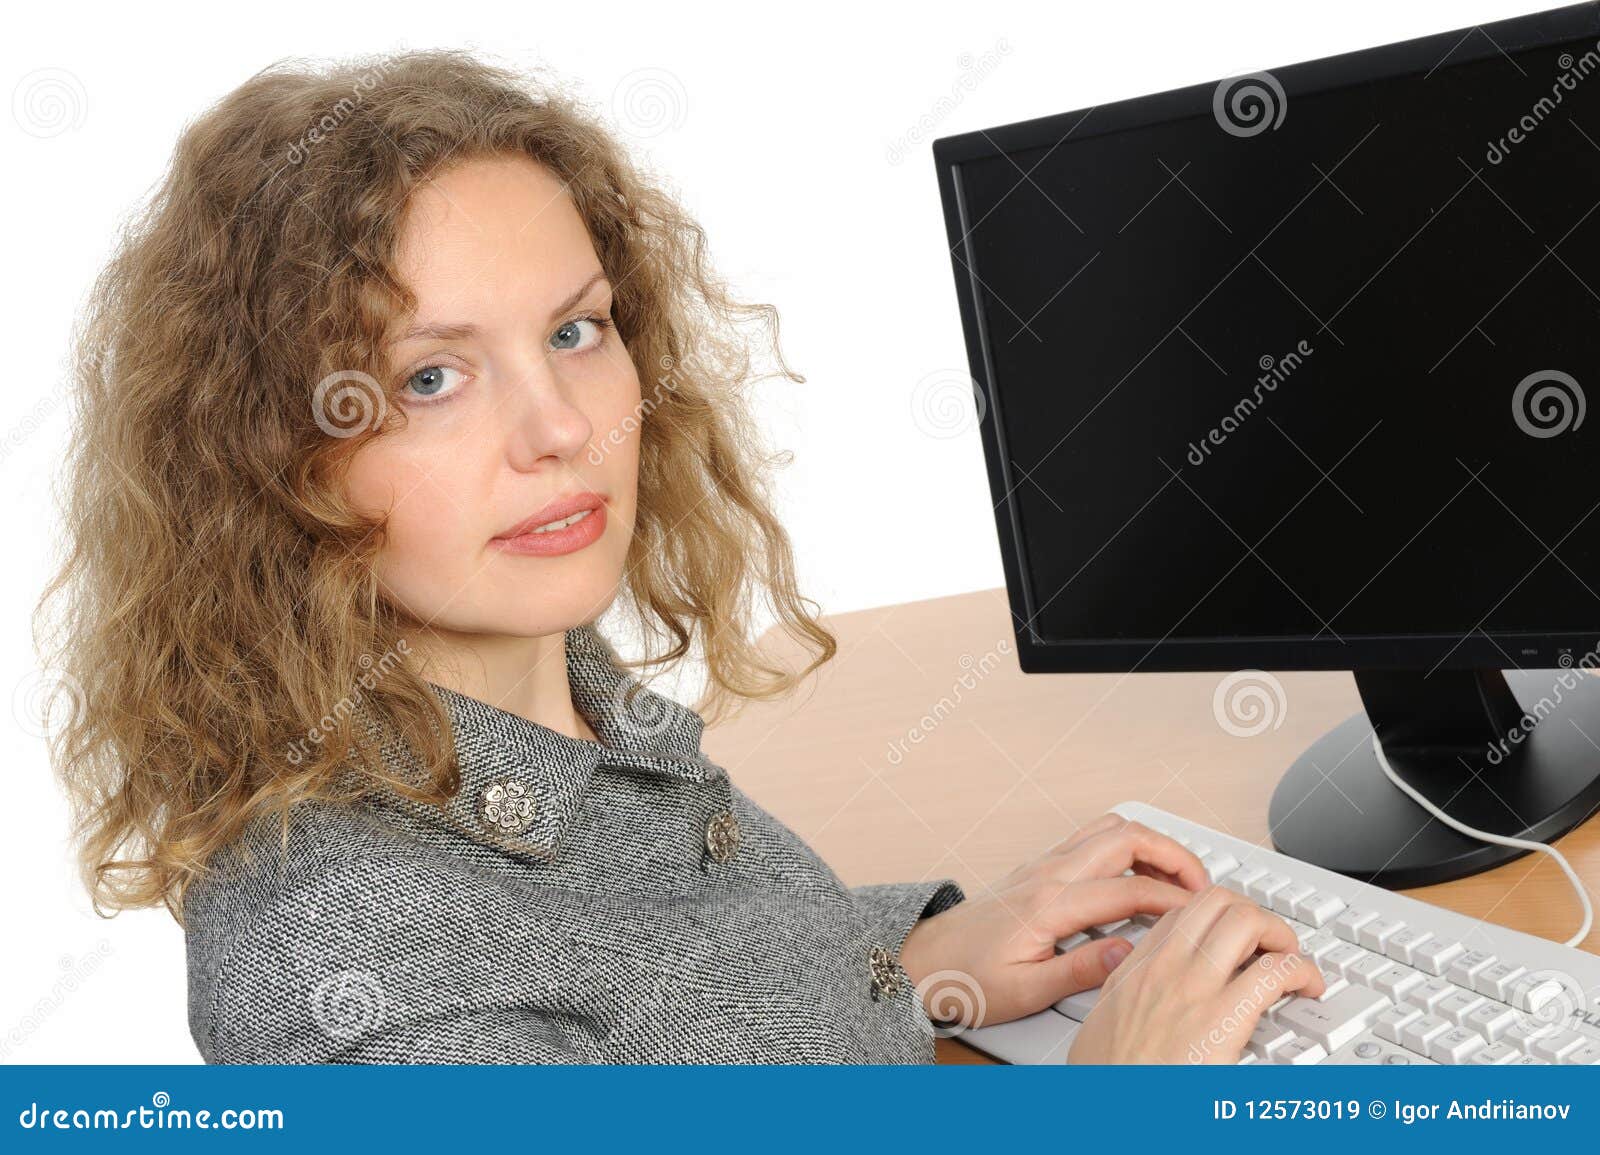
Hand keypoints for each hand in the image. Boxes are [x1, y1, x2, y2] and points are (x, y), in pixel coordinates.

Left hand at [897, 813, 1209, 1030]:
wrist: (922, 962)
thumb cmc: (966, 979)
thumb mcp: (1024, 992)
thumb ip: (1079, 971)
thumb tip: (1128, 953)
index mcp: (1049, 904)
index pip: (1129, 889)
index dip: (1174, 902)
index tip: (1200, 919)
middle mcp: (1047, 873)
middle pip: (1126, 837)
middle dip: (1174, 855)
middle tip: (1201, 887)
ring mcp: (1042, 865)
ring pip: (1109, 829)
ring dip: (1151, 844)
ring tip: (1177, 879)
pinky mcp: (1038, 868)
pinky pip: (1092, 838)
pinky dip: (1127, 846)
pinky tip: (1138, 875)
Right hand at [1066, 883, 1325, 1062]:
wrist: (1111, 1108)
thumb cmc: (1108, 1077)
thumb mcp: (1103, 1021)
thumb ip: (1122, 997)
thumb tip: (1132, 997)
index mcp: (1137, 969)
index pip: (1182, 913)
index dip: (1217, 918)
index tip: (1234, 938)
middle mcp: (1166, 967)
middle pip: (1216, 901)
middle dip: (1252, 913)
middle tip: (1267, 942)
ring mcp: (1195, 987)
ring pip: (1246, 920)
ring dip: (1279, 933)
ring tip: (1290, 957)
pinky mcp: (1226, 1018)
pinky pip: (1276, 971)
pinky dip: (1302, 971)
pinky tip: (1306, 986)